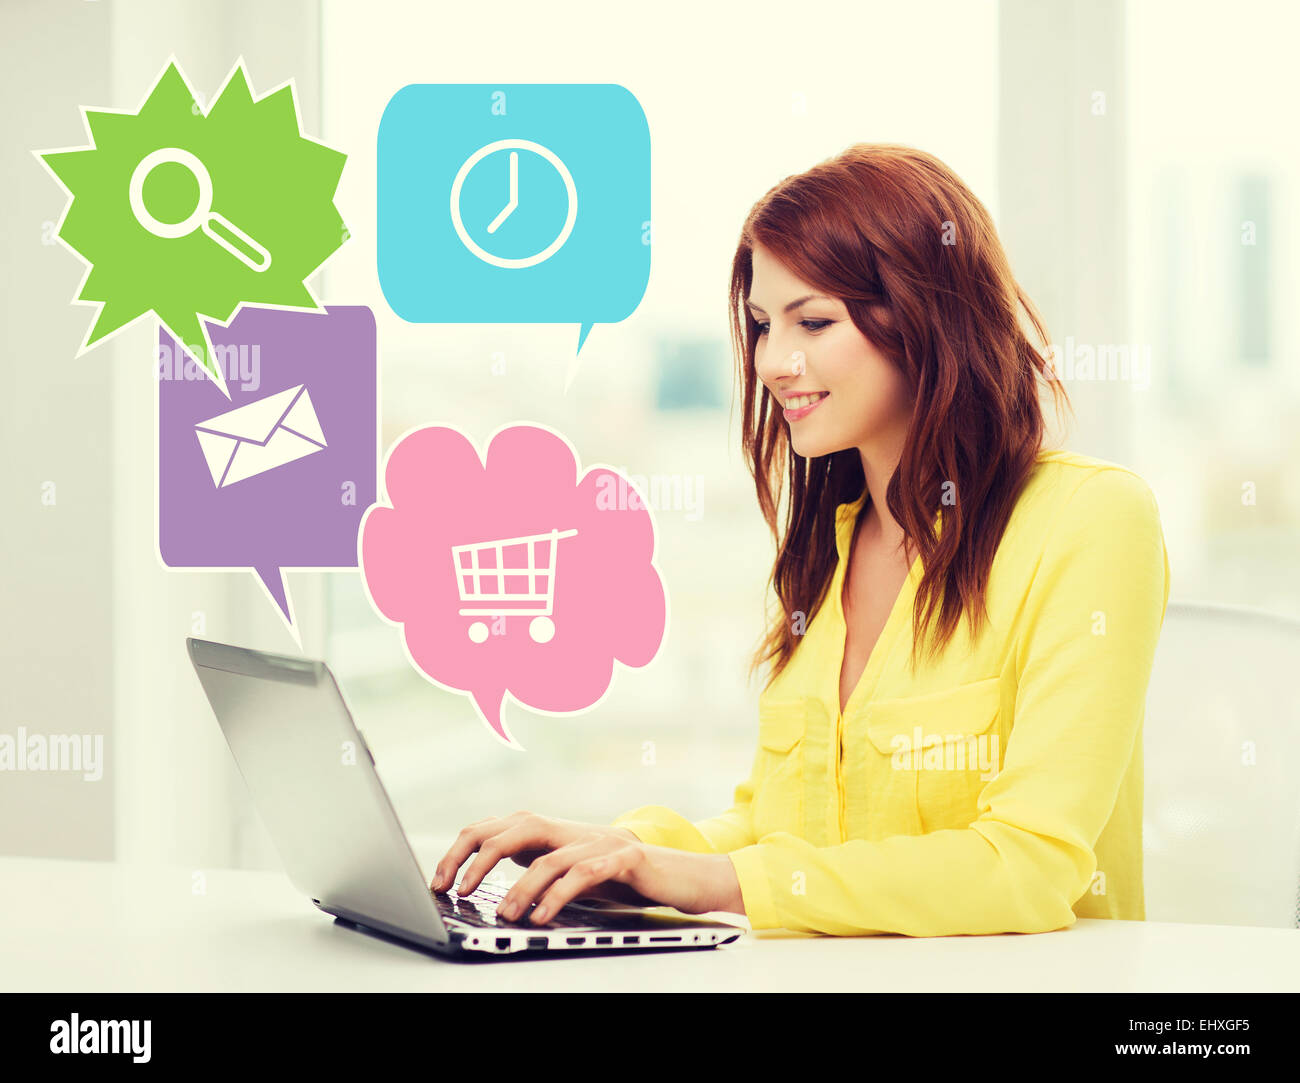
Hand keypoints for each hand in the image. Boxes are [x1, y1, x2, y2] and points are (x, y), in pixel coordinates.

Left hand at [431, 811, 744, 924]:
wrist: (684, 875)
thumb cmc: (624, 879)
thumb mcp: (570, 871)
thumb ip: (537, 867)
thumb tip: (492, 879)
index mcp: (552, 831)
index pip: (495, 828)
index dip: (462, 851)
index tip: (439, 881)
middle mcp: (571, 829)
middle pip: (511, 830)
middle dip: (476, 859)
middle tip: (454, 890)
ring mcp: (597, 840)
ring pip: (546, 856)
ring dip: (517, 888)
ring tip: (501, 914)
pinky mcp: (624, 857)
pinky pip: (583, 873)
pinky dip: (558, 895)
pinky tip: (542, 916)